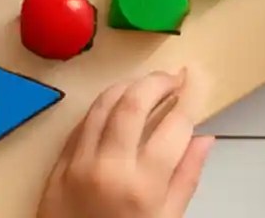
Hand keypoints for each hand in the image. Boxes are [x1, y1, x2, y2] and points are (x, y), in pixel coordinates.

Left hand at [37, 70, 214, 217]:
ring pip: (103, 106)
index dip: (189, 97)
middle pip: (134, 104)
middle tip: (173, 78)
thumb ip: (186, 177)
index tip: (197, 81)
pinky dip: (103, 108)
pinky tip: (117, 105)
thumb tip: (205, 138)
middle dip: (157, 82)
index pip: (174, 125)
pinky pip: (82, 124)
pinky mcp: (58, 166)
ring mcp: (78, 165)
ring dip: (127, 87)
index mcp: (144, 186)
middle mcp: (110, 168)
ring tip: (146, 85)